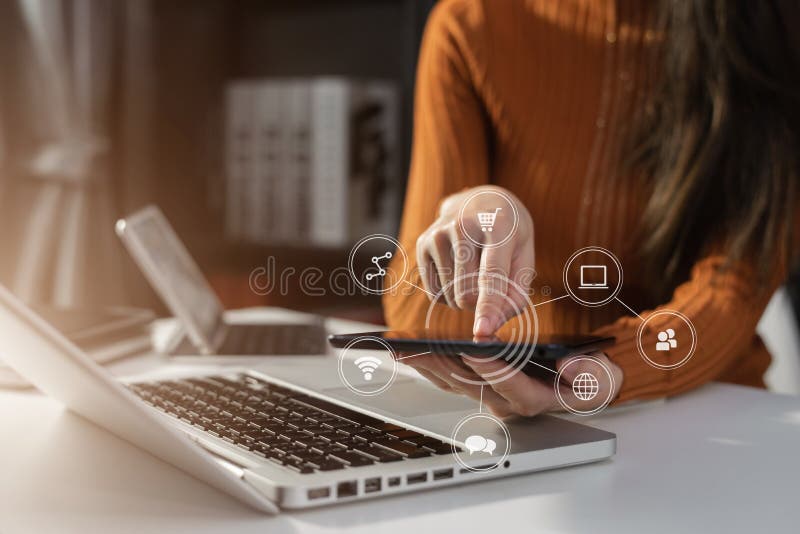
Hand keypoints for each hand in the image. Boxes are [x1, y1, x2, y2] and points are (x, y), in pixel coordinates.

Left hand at [402, 351, 623, 416]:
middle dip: (442, 364)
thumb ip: (589, 374)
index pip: (509, 384)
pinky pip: (448, 378)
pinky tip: (408, 352)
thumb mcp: (600, 377)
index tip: (475, 350)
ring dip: (427, 365)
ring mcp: (489, 397)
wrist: (581, 385)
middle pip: (469, 383)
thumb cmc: (588, 379)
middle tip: (418, 349)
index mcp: (535, 399)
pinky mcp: (478, 389)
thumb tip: (568, 365)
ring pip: (453, 381)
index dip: (492, 369)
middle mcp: (506, 403)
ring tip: (403, 348)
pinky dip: (428, 364)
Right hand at [416, 185, 534, 335]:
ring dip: (464, 297)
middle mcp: (463, 225)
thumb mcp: (524, 257)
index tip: (482, 331)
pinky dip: (449, 293)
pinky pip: (435, 293)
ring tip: (474, 270)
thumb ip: (515, 295)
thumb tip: (490, 327)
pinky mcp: (422, 244)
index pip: (491, 275)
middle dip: (480, 303)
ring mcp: (438, 233)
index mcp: (498, 227)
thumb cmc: (508, 235)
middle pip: (467, 294)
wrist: (481, 201)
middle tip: (490, 283)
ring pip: (450, 297)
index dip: (487, 306)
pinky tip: (457, 270)